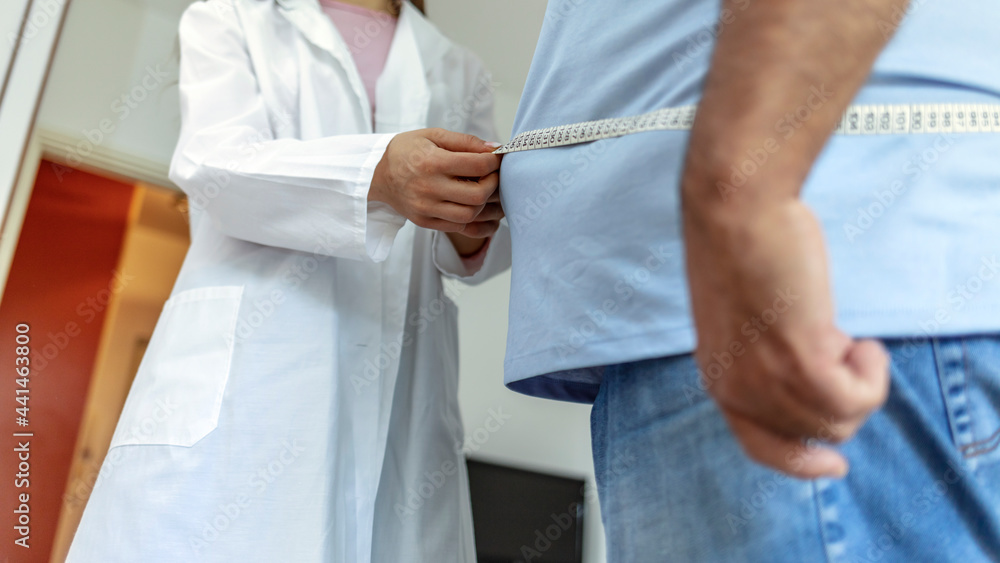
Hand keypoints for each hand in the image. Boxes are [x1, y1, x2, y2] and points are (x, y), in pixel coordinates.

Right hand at [370, 128, 500, 231]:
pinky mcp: (426, 222)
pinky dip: (480, 223)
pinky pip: (461, 229)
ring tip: (490, 193)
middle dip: (494, 184)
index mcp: (432, 162)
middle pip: (477, 195)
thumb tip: (495, 149)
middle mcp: (429, 188)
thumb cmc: (407, 150)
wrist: (377, 173)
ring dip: (488, 205)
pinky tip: (486, 213)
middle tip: (495, 176)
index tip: (498, 159)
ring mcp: (426, 209)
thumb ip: (465, 141)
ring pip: (471, 215)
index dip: (495, 162)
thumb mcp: (433, 135)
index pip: (477, 166)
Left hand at [683, 196, 889, 479]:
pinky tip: (857, 337)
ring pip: (841, 420)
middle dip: (842, 393)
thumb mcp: (744, 318)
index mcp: (718, 380)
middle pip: (815, 434)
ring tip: (842, 331)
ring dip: (861, 378)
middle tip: (835, 340)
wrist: (737, 207)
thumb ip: (767, 356)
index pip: (760, 447)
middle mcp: (737, 392)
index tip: (834, 464)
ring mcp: (766, 383)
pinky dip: (872, 371)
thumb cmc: (742, 244)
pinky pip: (858, 400)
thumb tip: (813, 375)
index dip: (800, 462)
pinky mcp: (800, 364)